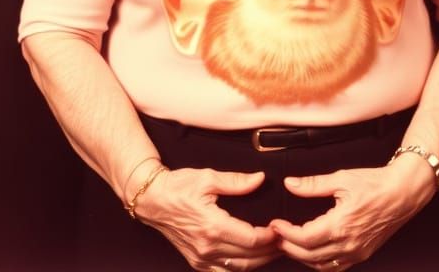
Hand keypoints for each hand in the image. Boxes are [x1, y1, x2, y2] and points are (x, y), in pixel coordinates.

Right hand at [135, 166, 278, 270]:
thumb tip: (260, 179)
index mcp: (212, 226)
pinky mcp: (197, 262)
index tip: (281, 228)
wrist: (152, 200)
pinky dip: (241, 269)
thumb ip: (236, 181)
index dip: (270, 236)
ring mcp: (201, 258)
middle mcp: (207, 247)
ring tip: (274, 250)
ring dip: (259, 262)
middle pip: (249, 257)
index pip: (251, 239)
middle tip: (286, 240)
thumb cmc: (178, 186)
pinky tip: (251, 260)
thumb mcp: (208, 177)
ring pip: (238, 268)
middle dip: (270, 250)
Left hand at [269, 160, 435, 269]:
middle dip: (289, 247)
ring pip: (321, 265)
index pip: (305, 238)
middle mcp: (348, 244)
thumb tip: (290, 184)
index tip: (275, 224)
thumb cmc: (374, 183)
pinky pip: (335, 267)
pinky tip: (312, 252)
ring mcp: (356, 252)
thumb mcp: (341, 178)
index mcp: (341, 225)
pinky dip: (319, 263)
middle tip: (276, 235)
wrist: (402, 193)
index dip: (286, 233)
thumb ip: (313, 184)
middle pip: (309, 256)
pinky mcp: (362, 254)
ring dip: (302, 257)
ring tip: (290, 243)